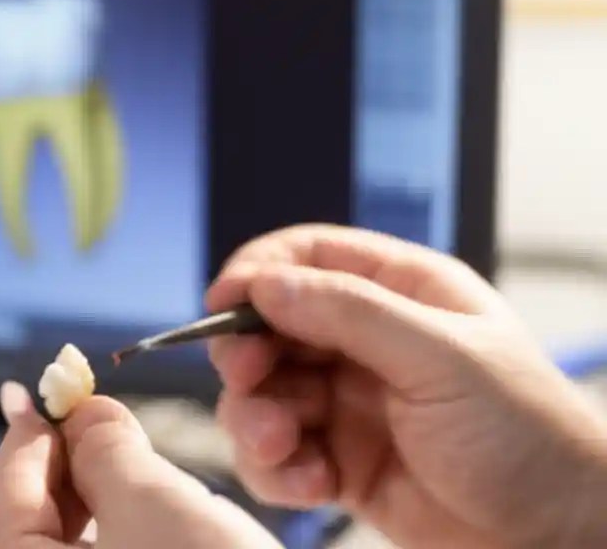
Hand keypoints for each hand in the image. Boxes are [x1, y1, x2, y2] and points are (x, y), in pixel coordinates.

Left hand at [0, 382, 280, 548]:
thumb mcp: (153, 501)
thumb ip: (104, 447)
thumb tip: (83, 413)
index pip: (4, 506)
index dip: (27, 441)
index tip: (47, 394)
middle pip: (31, 536)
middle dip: (65, 472)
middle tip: (93, 421)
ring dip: (98, 507)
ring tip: (136, 467)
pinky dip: (126, 544)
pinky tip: (162, 522)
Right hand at [208, 224, 606, 547]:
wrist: (556, 538)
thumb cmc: (530, 438)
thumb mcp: (443, 357)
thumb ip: (350, 313)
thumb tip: (266, 283)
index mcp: (403, 293)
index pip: (309, 257)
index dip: (258, 272)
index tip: (222, 303)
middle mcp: (368, 342)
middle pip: (271, 326)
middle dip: (248, 355)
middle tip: (247, 378)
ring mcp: (348, 403)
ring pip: (263, 394)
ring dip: (257, 420)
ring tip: (282, 446)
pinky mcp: (337, 461)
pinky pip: (276, 456)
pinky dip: (277, 471)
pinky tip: (312, 486)